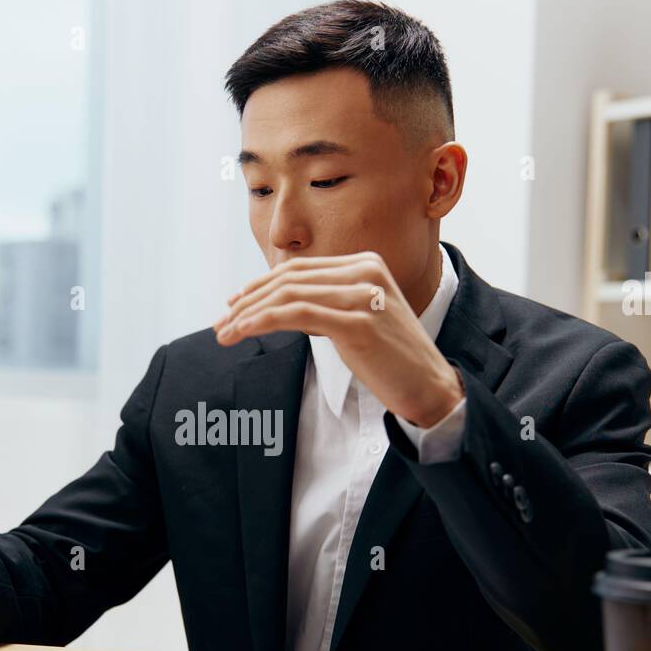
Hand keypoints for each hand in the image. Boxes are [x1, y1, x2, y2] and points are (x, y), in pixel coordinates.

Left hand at [213, 251, 462, 427]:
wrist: (429, 386)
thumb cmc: (390, 359)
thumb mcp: (358, 318)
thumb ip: (326, 304)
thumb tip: (279, 305)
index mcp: (365, 264)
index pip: (298, 269)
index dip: (260, 285)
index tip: (233, 305)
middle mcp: (365, 272)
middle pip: (289, 279)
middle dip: (248, 301)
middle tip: (221, 323)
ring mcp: (363, 295)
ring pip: (288, 295)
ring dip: (249, 314)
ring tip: (225, 333)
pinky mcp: (359, 322)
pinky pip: (298, 315)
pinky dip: (264, 321)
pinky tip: (244, 331)